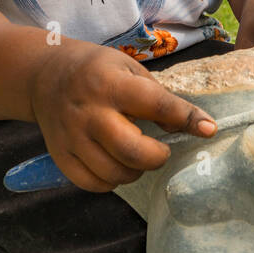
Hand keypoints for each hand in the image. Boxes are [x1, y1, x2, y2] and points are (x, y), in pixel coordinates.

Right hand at [28, 41, 216, 192]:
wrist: (44, 76)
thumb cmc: (96, 71)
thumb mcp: (128, 68)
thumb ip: (157, 96)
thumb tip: (193, 125)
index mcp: (110, 84)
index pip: (156, 104)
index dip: (185, 117)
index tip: (208, 128)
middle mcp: (89, 112)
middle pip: (132, 150)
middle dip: (157, 156)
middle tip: (160, 150)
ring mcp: (72, 137)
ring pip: (114, 173)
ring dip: (136, 171)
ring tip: (136, 155)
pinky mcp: (61, 156)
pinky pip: (93, 184)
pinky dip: (112, 181)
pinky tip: (116, 165)